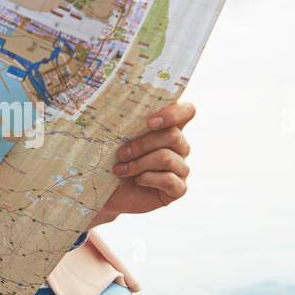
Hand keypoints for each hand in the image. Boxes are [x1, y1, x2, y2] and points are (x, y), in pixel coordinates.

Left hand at [93, 100, 194, 224]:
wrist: (108, 193)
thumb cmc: (111, 161)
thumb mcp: (115, 139)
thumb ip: (124, 121)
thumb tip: (111, 100)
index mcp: (169, 128)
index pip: (187, 111)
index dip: (173, 113)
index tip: (149, 122)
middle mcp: (179, 147)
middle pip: (172, 135)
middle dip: (142, 144)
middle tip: (121, 153)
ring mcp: (181, 168)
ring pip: (167, 157)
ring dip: (139, 163)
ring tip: (120, 170)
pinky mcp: (178, 189)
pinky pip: (169, 180)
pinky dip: (148, 179)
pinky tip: (136, 180)